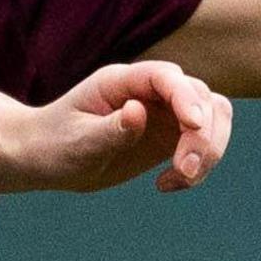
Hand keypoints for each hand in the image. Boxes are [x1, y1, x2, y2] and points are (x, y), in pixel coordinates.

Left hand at [8, 59, 233, 193]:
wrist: (47, 158)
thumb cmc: (54, 145)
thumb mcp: (75, 143)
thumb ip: (108, 129)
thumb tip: (137, 110)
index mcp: (121, 81)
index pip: (165, 76)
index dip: (185, 97)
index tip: (194, 126)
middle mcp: (148, 91)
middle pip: (200, 96)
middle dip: (203, 134)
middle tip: (185, 171)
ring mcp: (163, 111)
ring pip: (214, 116)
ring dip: (211, 148)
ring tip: (183, 178)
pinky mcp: (170, 136)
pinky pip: (204, 143)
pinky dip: (200, 165)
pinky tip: (168, 184)